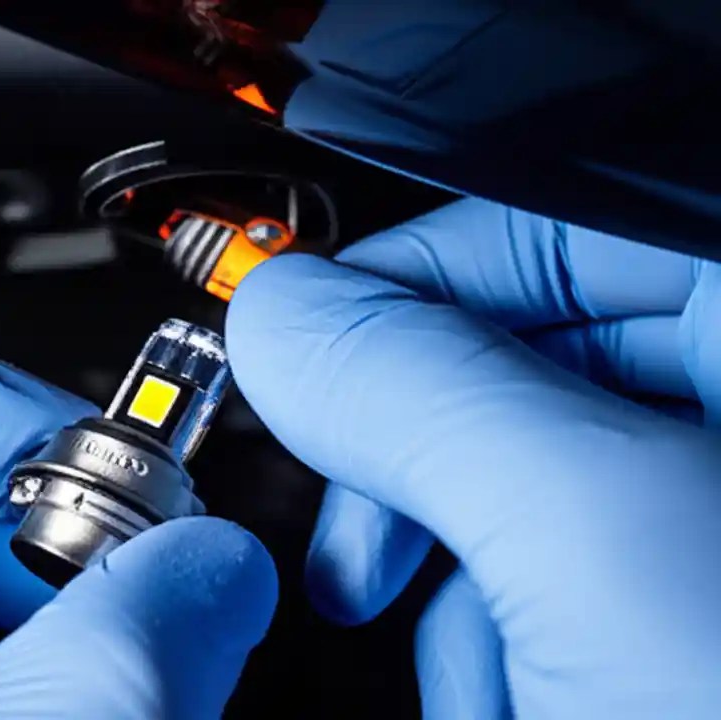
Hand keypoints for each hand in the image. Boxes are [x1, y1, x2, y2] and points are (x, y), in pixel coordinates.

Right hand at [225, 198, 720, 718]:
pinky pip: (540, 582)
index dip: (413, 276)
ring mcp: (699, 529)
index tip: (310, 358)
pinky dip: (496, 640)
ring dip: (451, 583)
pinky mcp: (659, 615)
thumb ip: (421, 392)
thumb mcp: (593, 541)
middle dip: (420, 474)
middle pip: (513, 367)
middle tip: (370, 543)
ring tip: (488, 672)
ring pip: (508, 490)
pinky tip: (516, 696)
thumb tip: (280, 316)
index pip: (561, 221)